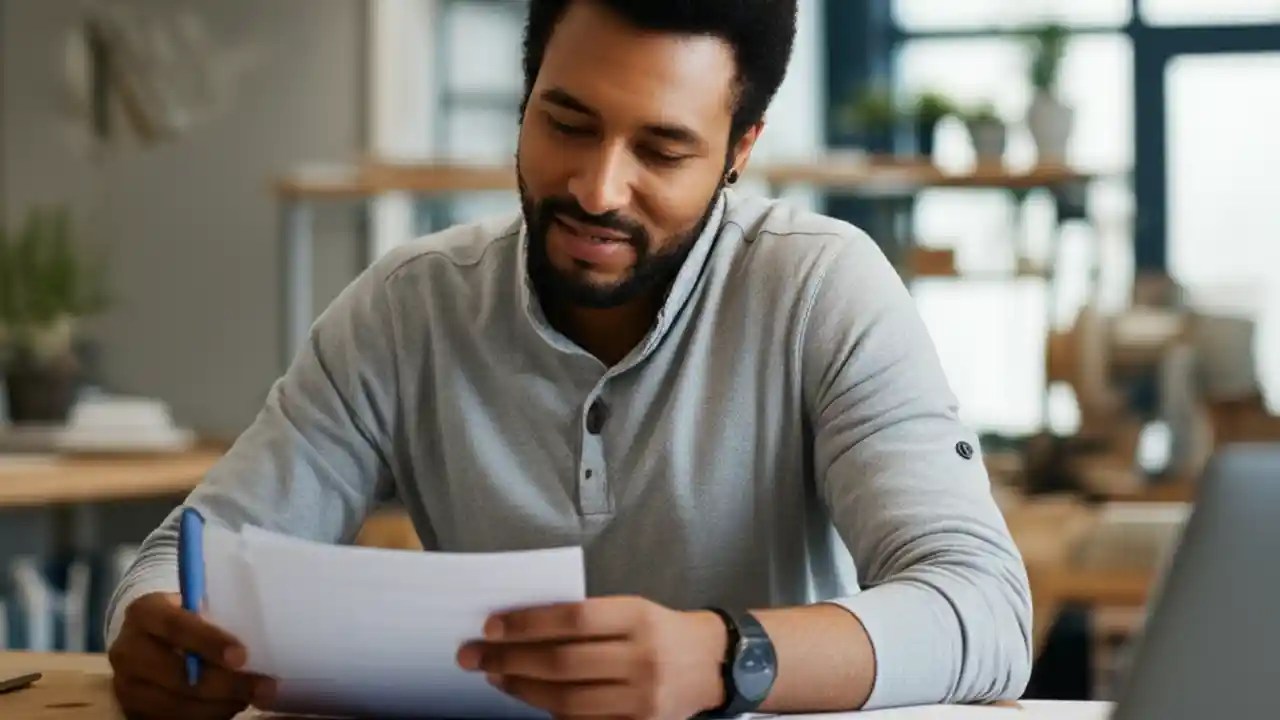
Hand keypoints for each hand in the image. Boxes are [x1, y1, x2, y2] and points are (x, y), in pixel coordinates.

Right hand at [108, 592, 275, 719]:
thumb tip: (258, 641)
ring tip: (251, 698)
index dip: (209, 642)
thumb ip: (216, 618)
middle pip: (178, 675)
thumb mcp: (195, 605)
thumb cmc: (185, 616)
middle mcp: (127, 650)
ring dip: (221, 705)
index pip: (175, 626)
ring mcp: (126, 686)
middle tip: (264, 687)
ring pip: (177, 705)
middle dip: (226, 684)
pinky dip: (208, 716)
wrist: (149, 638)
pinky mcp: (132, 711)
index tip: (241, 657)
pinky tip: (231, 706)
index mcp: (143, 613)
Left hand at [457, 596, 726, 719]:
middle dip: (511, 659)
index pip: (573, 619)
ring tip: (496, 676)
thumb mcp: (631, 609)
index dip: (528, 623)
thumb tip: (520, 627)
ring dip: (523, 689)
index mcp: (639, 618)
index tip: (491, 626)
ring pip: (568, 700)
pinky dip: (551, 713)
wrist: (711, 664)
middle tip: (474, 655)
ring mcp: (643, 700)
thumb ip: (586, 618)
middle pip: (564, 663)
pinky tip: (530, 699)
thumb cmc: (659, 630)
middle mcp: (643, 660)